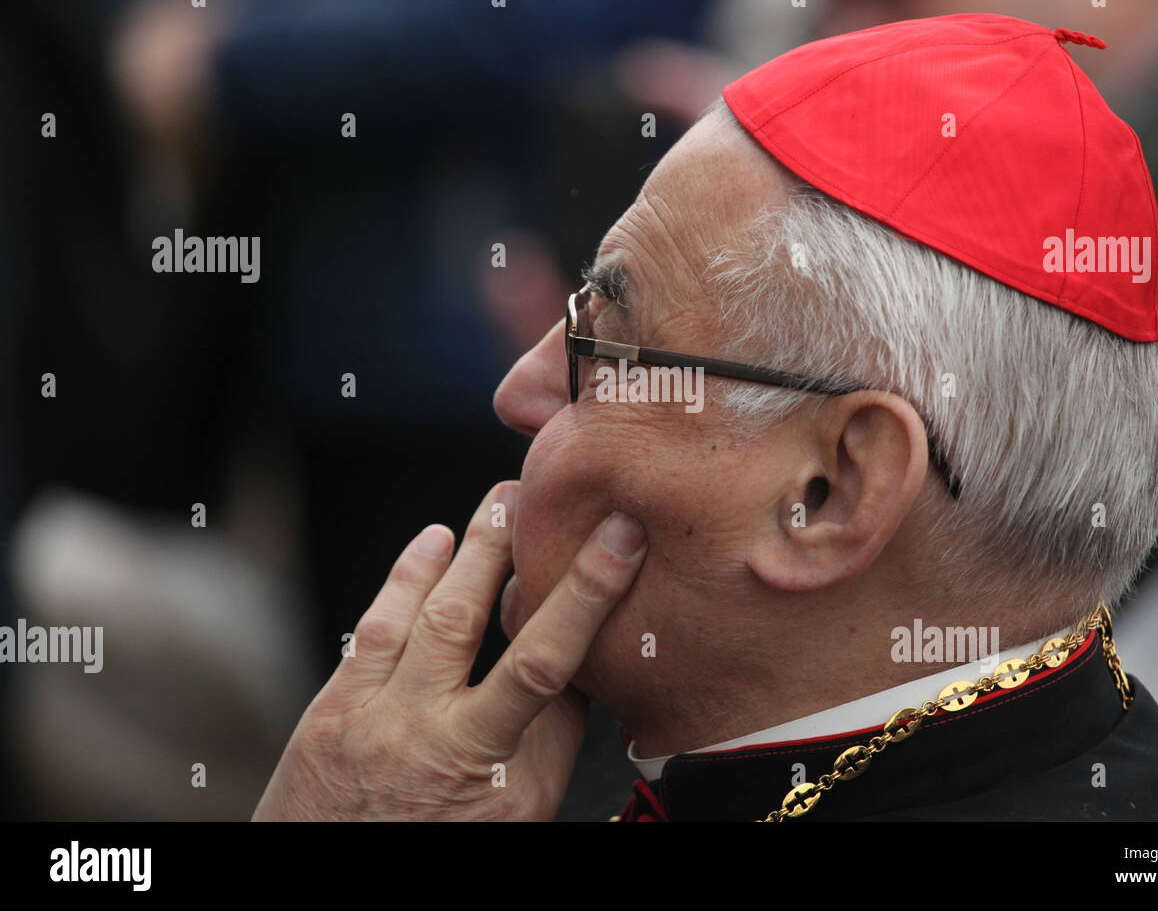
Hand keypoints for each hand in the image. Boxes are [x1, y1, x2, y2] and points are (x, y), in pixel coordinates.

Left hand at [253, 481, 646, 820]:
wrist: (343, 891)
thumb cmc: (448, 843)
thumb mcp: (520, 807)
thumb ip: (550, 736)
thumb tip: (576, 661)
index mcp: (492, 770)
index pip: (547, 665)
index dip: (587, 594)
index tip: (621, 540)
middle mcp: (430, 739)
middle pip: (471, 622)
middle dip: (507, 548)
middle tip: (537, 490)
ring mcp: (373, 721)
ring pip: (422, 617)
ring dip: (462, 551)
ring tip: (498, 502)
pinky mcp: (333, 711)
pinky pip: (373, 630)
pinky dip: (405, 579)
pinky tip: (431, 543)